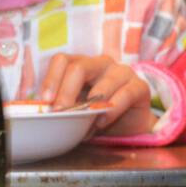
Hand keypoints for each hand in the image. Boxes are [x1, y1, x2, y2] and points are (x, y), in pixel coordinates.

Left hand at [38, 54, 154, 136]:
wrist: (127, 125)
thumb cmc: (97, 114)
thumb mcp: (76, 109)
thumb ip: (64, 106)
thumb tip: (47, 113)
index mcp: (81, 64)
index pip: (62, 60)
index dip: (51, 79)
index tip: (46, 101)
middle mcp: (101, 63)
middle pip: (79, 67)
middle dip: (66, 92)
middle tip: (61, 112)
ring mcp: (121, 72)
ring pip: (103, 83)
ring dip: (91, 106)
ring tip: (85, 124)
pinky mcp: (139, 86)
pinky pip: (125, 94)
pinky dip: (111, 110)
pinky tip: (102, 122)